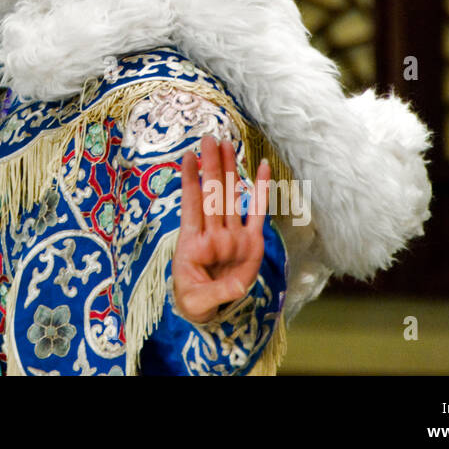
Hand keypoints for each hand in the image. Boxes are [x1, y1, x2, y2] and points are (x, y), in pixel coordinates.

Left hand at [172, 134, 269, 324]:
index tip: (187, 157)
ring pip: (231, 197)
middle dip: (211, 167)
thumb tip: (237, 288)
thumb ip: (217, 293)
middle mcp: (214, 234)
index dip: (190, 182)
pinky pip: (257, 212)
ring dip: (229, 171)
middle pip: (213, 194)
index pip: (191, 206)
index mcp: (195, 244)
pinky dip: (261, 190)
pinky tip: (262, 168)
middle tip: (209, 139)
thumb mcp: (200, 301)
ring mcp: (233, 236)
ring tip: (227, 145)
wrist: (210, 309)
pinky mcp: (251, 242)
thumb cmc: (196, 299)